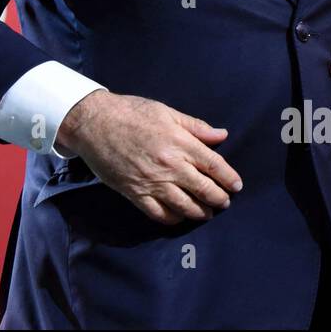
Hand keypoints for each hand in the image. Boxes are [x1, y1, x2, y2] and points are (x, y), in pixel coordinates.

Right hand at [54, 91, 243, 225]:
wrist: (94, 123)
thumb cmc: (130, 113)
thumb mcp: (166, 112)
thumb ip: (195, 126)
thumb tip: (221, 135)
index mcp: (180, 142)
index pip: (214, 166)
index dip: (229, 178)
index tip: (236, 185)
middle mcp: (170, 165)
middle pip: (204, 189)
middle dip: (219, 198)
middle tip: (224, 202)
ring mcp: (152, 182)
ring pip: (185, 206)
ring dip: (200, 212)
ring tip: (207, 213)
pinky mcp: (135, 193)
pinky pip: (159, 214)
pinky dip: (173, 219)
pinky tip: (179, 217)